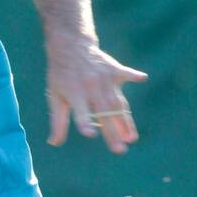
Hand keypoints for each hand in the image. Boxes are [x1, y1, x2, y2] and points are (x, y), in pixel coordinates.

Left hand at [45, 39, 147, 153]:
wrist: (69, 45)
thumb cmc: (61, 75)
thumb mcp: (54, 96)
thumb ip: (57, 120)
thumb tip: (54, 143)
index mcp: (74, 94)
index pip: (80, 112)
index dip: (84, 122)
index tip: (90, 134)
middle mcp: (90, 87)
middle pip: (104, 113)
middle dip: (112, 133)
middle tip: (120, 150)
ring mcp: (104, 78)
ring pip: (118, 102)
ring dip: (126, 121)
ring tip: (131, 138)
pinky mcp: (114, 69)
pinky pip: (125, 73)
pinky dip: (134, 75)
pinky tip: (142, 78)